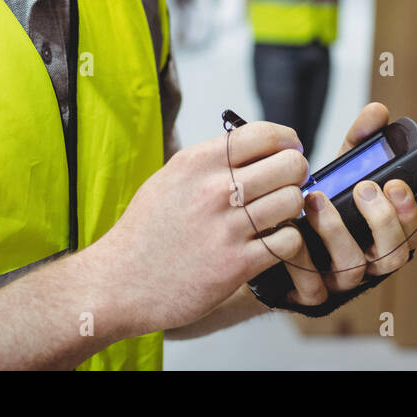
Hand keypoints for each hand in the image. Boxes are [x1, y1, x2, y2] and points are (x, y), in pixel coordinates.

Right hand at [94, 121, 307, 333]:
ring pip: (293, 201)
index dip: (287, 141)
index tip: (289, 151)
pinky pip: (288, 241)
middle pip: (289, 165)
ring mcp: (226, 228)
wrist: (120, 282)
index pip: (264, 134)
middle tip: (288, 185)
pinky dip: (288, 241)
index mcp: (197, 162)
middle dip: (297, 173)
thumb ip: (211, 162)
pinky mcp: (236, 265)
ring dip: (293, 209)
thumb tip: (255, 147)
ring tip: (278, 216)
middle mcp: (213, 190)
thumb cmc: (146, 231)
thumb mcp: (170, 179)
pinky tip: (272, 242)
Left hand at [275, 103, 416, 305]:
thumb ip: (361, 143)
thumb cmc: (319, 204)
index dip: (408, 211)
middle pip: (393, 256)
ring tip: (317, 200)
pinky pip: (311, 286)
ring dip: (337, 232)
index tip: (394, 184)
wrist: (272, 236)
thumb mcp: (341, 171)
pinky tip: (291, 230)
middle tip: (365, 187)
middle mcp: (369, 261)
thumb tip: (378, 112)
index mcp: (384, 233)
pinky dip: (301, 258)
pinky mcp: (310, 293)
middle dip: (382, 220)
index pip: (411, 230)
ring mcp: (341, 280)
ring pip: (353, 269)